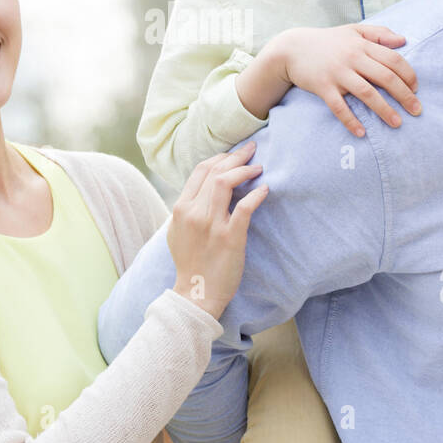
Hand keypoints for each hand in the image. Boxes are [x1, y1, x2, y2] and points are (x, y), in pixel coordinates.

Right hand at [167, 141, 268, 320]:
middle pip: (214, 171)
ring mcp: (212, 224)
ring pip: (226, 183)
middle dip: (235, 156)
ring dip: (245, 170)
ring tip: (258, 167)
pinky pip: (245, 207)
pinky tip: (265, 188)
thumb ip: (187, 208)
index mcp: (180, 208)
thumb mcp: (178, 231)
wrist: (196, 293)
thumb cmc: (190, 263)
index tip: (233, 154)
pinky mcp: (230, 237)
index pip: (200, 170)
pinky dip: (256, 194)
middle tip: (251, 149)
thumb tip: (203, 189)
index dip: (220, 157)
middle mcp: (194, 212)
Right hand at [274, 24, 420, 137]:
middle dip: (404, 95)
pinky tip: (361, 132)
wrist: (291, 48)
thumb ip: (379, 33)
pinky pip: (339, 107)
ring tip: (397, 123)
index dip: (408, 74)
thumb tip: (403, 41)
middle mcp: (352, 58)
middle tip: (417, 110)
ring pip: (367, 93)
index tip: (416, 89)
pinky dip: (351, 120)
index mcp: (362, 45)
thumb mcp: (353, 30)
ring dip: (384, 110)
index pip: (393, 59)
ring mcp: (337, 73)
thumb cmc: (326, 41)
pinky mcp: (323, 87)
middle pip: (385, 77)